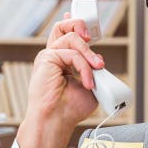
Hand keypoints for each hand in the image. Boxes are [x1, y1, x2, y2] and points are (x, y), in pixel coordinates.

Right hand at [16, 13, 104, 147]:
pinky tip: (87, 82)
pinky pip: (72, 54)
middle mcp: (53, 57)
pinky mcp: (46, 58)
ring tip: (97, 67)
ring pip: (71, 38)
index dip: (75, 26)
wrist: (56, 121)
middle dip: (79, 26)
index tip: (87, 27)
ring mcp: (48, 57)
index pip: (67, 36)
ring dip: (89, 53)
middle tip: (92, 39)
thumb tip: (101, 62)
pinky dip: (84, 67)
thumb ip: (94, 71)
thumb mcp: (90, 86)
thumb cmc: (69, 109)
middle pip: (63, 27)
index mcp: (61, 62)